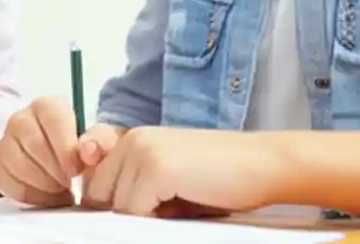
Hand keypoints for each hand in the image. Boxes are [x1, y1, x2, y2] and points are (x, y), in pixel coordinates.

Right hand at [0, 96, 123, 206]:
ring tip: (58, 188)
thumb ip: (102, 142)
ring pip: (14, 160)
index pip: (52, 117)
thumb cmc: (83, 151)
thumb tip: (88, 150)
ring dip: (40, 182)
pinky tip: (42, 194)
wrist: (67, 166)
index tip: (76, 170)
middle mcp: (22, 118)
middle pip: (32, 142)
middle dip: (53, 169)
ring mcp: (6, 140)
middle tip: (68, 183)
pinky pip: (2, 178)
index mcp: (48, 106)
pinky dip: (25, 192)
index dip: (64, 145)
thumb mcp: (102, 143)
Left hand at [84, 126, 286, 216]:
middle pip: (99, 193)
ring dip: (144, 217)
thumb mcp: (168, 180)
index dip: (115, 205)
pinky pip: (135, 211)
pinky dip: (155, 220)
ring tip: (179, 204)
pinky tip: (184, 205)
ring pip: (117, 206)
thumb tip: (105, 214)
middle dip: (126, 212)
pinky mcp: (156, 169)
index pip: (95, 181)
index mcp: (132, 139)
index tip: (145, 211)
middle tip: (166, 209)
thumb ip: (134, 187)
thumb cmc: (221, 178)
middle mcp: (132, 140)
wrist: (263, 164)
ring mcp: (142, 152)